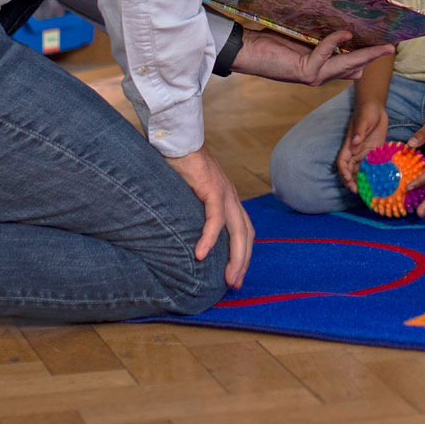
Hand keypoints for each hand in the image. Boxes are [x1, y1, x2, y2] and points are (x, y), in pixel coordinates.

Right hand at [167, 145, 254, 290]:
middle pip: (246, 235)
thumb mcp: (191, 194)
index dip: (243, 253)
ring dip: (235, 257)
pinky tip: (201, 254)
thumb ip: (194, 211)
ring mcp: (224, 192)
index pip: (244, 230)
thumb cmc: (181, 165)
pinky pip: (214, 217)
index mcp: (228, 198)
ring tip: (229, 278)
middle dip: (243, 262)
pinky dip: (209, 238)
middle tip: (236, 284)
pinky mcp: (211, 187)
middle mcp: (231, 197)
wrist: (178, 139)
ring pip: (237, 230)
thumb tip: (186, 234)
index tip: (236, 275)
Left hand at [231, 28, 393, 85]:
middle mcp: (321, 76)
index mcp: (322, 68)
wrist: (249, 51)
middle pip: (355, 66)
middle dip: (374, 56)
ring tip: (381, 45)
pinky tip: (344, 32)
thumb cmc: (273, 42)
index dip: (368, 55)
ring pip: (346, 64)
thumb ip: (323, 40)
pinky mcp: (305, 71)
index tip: (384, 44)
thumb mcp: (304, 40)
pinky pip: (326, 53)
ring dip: (364, 53)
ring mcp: (314, 76)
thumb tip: (346, 31)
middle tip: (391, 47)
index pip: (352, 64)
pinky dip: (335, 42)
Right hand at [335, 102, 391, 193]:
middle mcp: (355, 152)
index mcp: (349, 145)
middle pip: (350, 171)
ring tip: (369, 191)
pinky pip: (372, 166)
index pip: (342, 162)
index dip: (343, 173)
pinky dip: (374, 174)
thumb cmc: (366, 111)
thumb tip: (354, 143)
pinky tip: (380, 181)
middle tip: (359, 192)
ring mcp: (364, 153)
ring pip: (360, 171)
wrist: (376, 107)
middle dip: (352, 182)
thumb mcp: (363, 120)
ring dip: (362, 181)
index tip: (348, 180)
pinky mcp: (374, 152)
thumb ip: (359, 132)